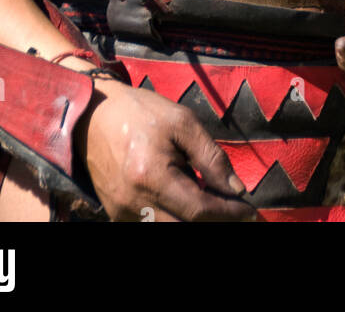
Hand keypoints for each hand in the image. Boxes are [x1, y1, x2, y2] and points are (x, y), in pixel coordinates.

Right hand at [76, 78, 256, 221]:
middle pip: (185, 229)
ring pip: (169, 232)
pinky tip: (190, 206)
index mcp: (151, 176)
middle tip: (237, 212)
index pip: (200, 211)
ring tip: (215, 208)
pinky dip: (176, 220)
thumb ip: (211, 158)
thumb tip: (236, 190)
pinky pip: (153, 226)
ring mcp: (122, 214)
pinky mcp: (117, 217)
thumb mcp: (183, 122)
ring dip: (195, 222)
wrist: (93, 116)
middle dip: (216, 222)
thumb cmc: (141, 113)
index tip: (251, 211)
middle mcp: (134, 204)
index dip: (229, 214)